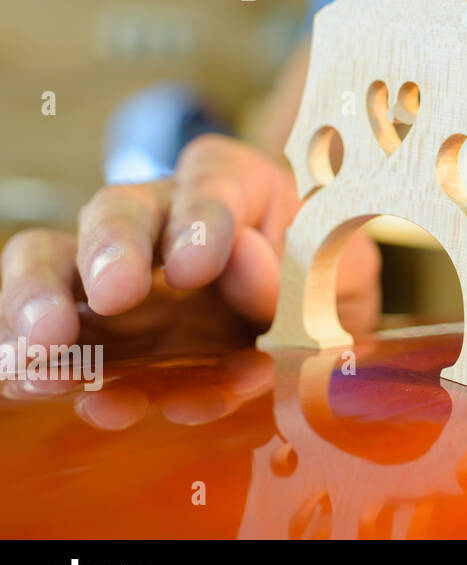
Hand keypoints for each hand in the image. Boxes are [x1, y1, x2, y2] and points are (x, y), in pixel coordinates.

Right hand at [0, 135, 380, 359]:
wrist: (304, 310)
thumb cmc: (320, 279)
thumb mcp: (337, 275)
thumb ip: (303, 270)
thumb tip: (244, 262)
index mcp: (239, 186)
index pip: (215, 181)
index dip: (204, 220)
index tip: (197, 266)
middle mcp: (163, 215)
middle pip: (120, 209)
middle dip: (111, 251)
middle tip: (112, 297)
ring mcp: (113, 267)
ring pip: (52, 258)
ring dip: (41, 303)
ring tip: (46, 354)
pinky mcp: (83, 321)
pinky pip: (36, 327)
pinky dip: (26, 355)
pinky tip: (30, 383)